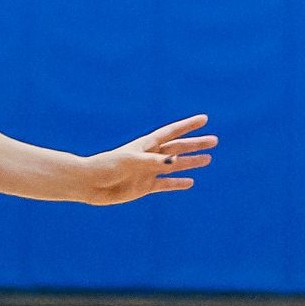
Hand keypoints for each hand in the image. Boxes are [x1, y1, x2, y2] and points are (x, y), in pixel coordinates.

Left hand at [80, 115, 216, 204]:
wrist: (90, 184)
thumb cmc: (107, 166)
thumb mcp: (131, 161)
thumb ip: (153, 161)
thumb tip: (174, 162)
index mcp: (146, 144)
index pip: (172, 132)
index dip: (188, 126)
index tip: (204, 119)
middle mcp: (150, 156)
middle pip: (178, 148)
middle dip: (196, 144)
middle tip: (214, 140)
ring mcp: (148, 171)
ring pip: (175, 166)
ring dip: (191, 162)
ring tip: (208, 159)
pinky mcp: (144, 186)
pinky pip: (165, 184)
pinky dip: (177, 183)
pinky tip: (190, 182)